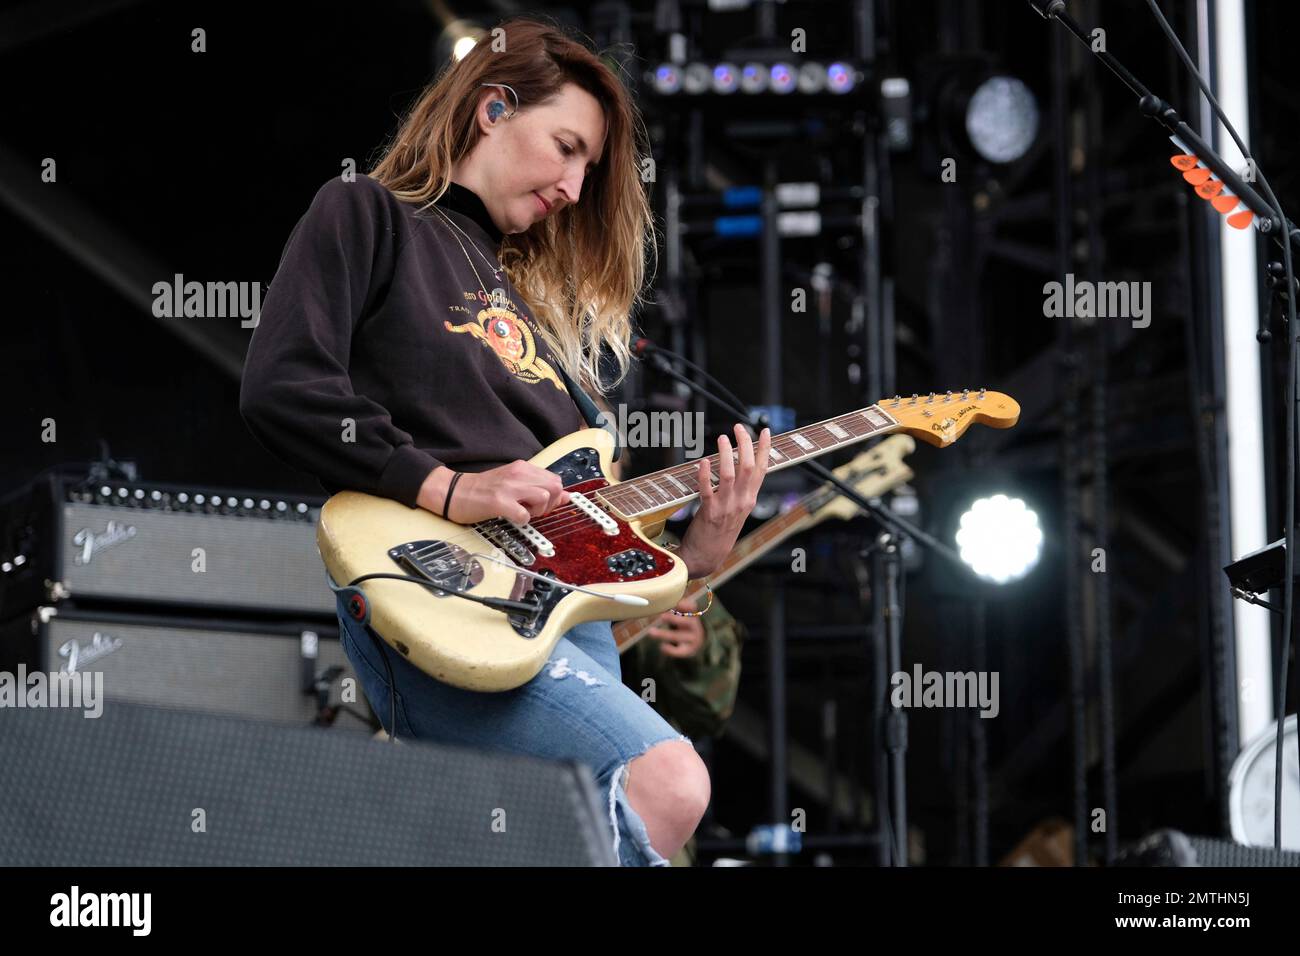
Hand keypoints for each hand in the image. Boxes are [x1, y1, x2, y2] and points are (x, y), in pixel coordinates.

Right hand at [416, 462, 568, 523]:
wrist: (454, 492)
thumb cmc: (483, 490)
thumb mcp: (514, 483)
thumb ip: (539, 488)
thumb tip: (567, 496)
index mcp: (522, 468)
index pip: (555, 480)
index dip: (554, 496)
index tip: (541, 504)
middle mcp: (518, 474)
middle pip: (555, 486)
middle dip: (550, 503)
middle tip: (534, 509)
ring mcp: (509, 487)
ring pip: (544, 497)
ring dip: (537, 511)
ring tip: (522, 512)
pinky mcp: (498, 501)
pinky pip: (524, 514)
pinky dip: (522, 520)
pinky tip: (512, 517)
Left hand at [646, 599, 706, 657]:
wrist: (698, 642)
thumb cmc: (686, 624)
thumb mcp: (684, 614)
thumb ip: (676, 607)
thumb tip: (660, 596)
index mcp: (693, 615)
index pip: (692, 608)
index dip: (685, 605)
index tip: (677, 603)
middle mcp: (694, 626)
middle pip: (685, 622)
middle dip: (673, 619)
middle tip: (662, 616)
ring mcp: (692, 639)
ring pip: (678, 636)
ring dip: (663, 634)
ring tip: (650, 631)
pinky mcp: (688, 650)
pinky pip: (680, 651)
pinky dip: (671, 650)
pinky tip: (662, 647)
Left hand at [676, 424, 770, 577]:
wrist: (708, 557)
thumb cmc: (720, 532)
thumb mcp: (738, 510)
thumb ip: (740, 490)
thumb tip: (738, 466)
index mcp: (750, 499)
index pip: (762, 469)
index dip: (765, 449)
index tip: (764, 431)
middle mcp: (741, 501)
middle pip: (748, 467)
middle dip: (745, 443)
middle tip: (738, 427)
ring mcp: (726, 506)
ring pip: (730, 474)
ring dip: (726, 453)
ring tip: (722, 438)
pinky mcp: (709, 512)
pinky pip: (707, 489)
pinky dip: (704, 474)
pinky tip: (702, 462)